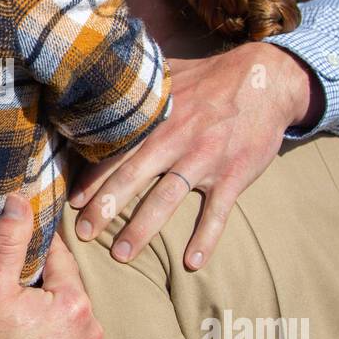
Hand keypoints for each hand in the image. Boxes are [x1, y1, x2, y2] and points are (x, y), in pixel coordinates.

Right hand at [0, 194, 102, 338]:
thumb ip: (10, 241)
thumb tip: (20, 198)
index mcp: (75, 302)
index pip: (59, 258)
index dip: (35, 255)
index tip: (16, 261)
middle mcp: (94, 330)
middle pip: (68, 291)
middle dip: (44, 290)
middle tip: (12, 301)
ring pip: (72, 322)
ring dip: (53, 318)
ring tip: (21, 329)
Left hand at [70, 44, 314, 270]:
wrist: (265, 81)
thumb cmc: (208, 80)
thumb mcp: (168, 76)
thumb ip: (136, 88)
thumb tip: (97, 85)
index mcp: (156, 118)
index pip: (115, 151)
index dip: (92, 178)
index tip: (73, 202)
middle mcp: (175, 140)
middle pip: (132, 179)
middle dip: (105, 209)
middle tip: (84, 235)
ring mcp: (205, 159)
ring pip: (166, 199)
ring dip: (142, 229)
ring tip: (121, 255)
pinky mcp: (233, 175)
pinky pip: (217, 212)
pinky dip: (206, 238)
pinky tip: (192, 263)